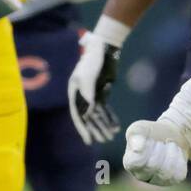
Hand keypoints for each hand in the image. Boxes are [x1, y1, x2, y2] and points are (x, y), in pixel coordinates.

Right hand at [68, 16, 126, 144]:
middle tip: (103, 141)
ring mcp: (92, 94)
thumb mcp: (88, 77)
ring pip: (98, 114)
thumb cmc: (93, 61)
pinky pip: (106, 108)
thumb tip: (89, 112)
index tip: (89, 141)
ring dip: (104, 125)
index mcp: (74, 93)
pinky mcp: (102, 92)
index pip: (78, 115)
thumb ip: (87, 94)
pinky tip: (116, 126)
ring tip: (111, 137)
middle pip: (89, 117)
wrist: (104, 49)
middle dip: (96, 130)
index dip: (83, 129)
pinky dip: (110, 117)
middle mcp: (82, 96)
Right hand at [123, 118, 189, 185]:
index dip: (146, 148)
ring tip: (169, 146)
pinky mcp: (172, 180)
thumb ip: (135, 134)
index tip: (150, 139)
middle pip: (153, 165)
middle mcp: (141, 175)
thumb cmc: (151, 132)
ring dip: (171, 153)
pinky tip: (176, 153)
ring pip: (167, 171)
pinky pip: (178, 174)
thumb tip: (137, 148)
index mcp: (129, 162)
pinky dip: (180, 159)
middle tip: (161, 142)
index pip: (136, 162)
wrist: (171, 134)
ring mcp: (157, 180)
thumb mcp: (141, 128)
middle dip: (160, 148)